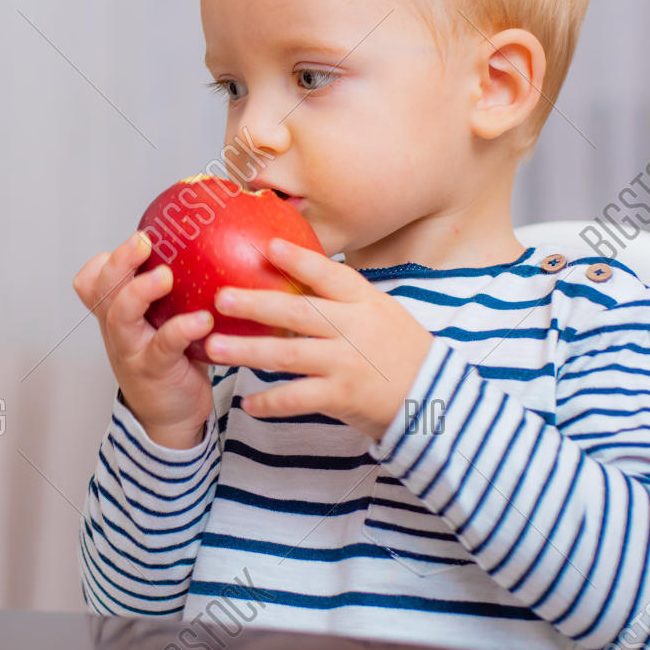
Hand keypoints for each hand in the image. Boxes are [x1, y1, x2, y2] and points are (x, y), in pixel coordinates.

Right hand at [73, 232, 214, 448]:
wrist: (170, 417)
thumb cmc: (172, 361)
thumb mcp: (161, 321)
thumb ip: (175, 290)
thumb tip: (216, 242)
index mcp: (118, 311)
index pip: (94, 280)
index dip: (106, 260)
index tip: (140, 237)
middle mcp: (118, 327)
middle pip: (102, 289)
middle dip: (119, 261)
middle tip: (143, 240)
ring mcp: (132, 349)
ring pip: (121, 316)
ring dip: (140, 291)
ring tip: (165, 276)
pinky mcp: (154, 369)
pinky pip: (163, 346)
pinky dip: (182, 329)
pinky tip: (204, 320)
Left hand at [203, 238, 433, 440]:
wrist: (436, 397)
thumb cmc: (400, 350)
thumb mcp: (379, 312)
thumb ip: (341, 296)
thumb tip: (295, 270)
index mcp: (364, 301)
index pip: (329, 274)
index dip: (299, 259)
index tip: (267, 246)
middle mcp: (354, 328)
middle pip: (298, 312)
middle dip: (255, 304)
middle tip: (220, 298)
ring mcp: (348, 362)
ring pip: (289, 355)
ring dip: (248, 352)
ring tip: (213, 349)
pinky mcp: (344, 396)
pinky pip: (299, 398)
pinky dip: (271, 401)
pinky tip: (246, 403)